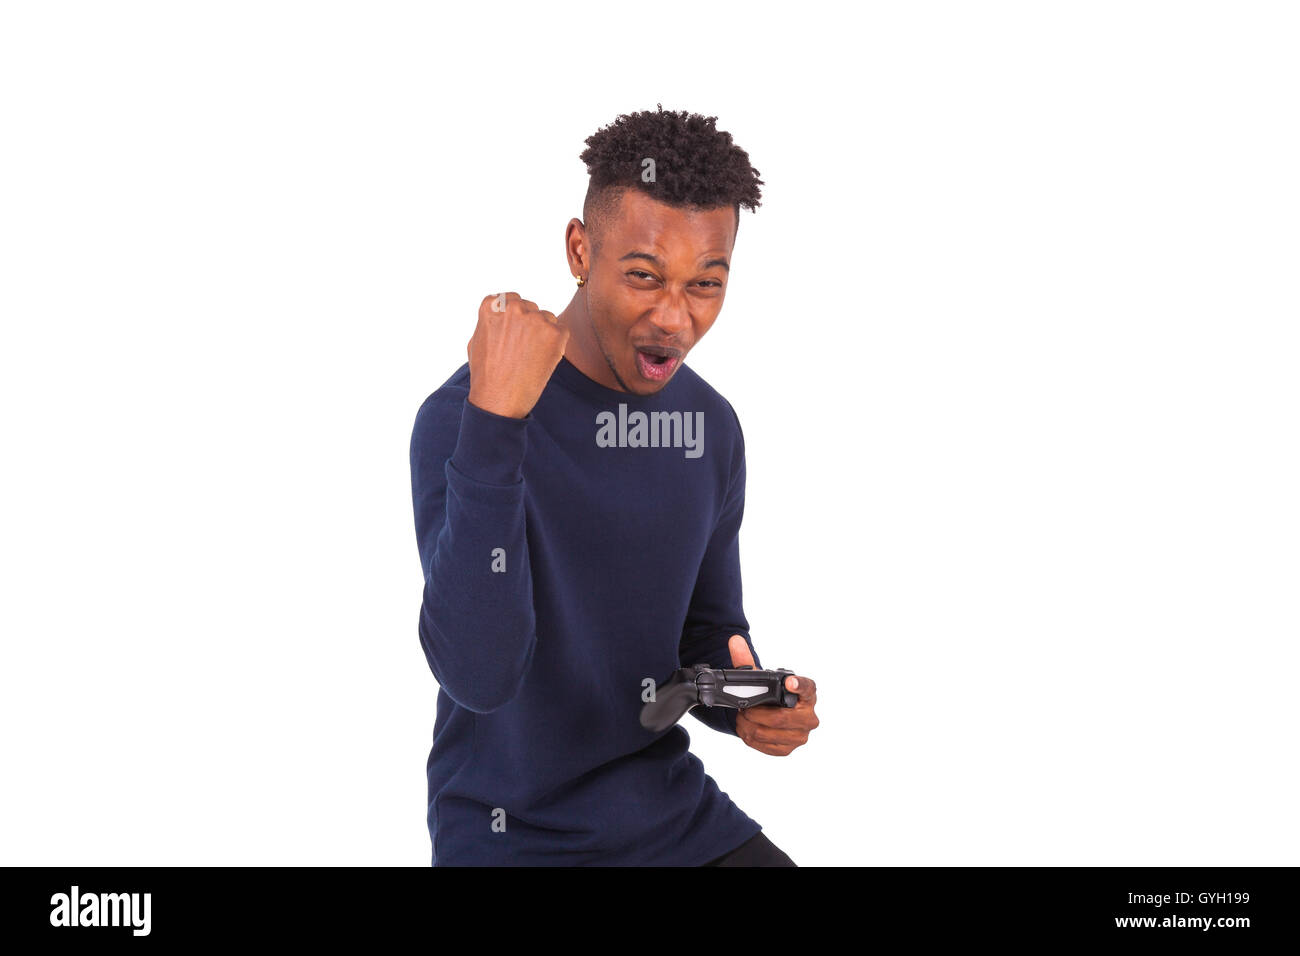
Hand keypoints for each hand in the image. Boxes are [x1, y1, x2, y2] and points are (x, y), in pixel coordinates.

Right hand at [466, 292, 569, 418]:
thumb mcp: (476, 339)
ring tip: (530, 358)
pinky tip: (542, 360)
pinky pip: (562, 331)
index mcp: (492, 304)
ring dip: (544, 334)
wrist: (499, 399)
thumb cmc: (485, 374)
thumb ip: (491, 320)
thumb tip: (502, 312)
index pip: (511, 299)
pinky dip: (557, 345)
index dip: (515, 319)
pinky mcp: (555, 333)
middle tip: (522, 350)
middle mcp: (514, 306)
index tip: (512, 335)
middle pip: (531, 308)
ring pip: (548, 318)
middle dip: (530, 325)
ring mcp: (536, 318)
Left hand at [727, 634, 818, 755]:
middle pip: (780, 717)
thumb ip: (746, 660)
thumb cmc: (772, 695)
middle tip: (743, 708)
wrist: (773, 716)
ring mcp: (801, 735)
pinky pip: (766, 746)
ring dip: (749, 726)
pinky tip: (746, 729)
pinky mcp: (789, 749)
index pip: (807, 688)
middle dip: (755, 713)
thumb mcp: (761, 678)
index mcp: (808, 693)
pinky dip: (750, 738)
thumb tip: (734, 640)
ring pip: (769, 732)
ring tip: (742, 718)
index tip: (789, 681)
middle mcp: (809, 716)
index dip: (799, 685)